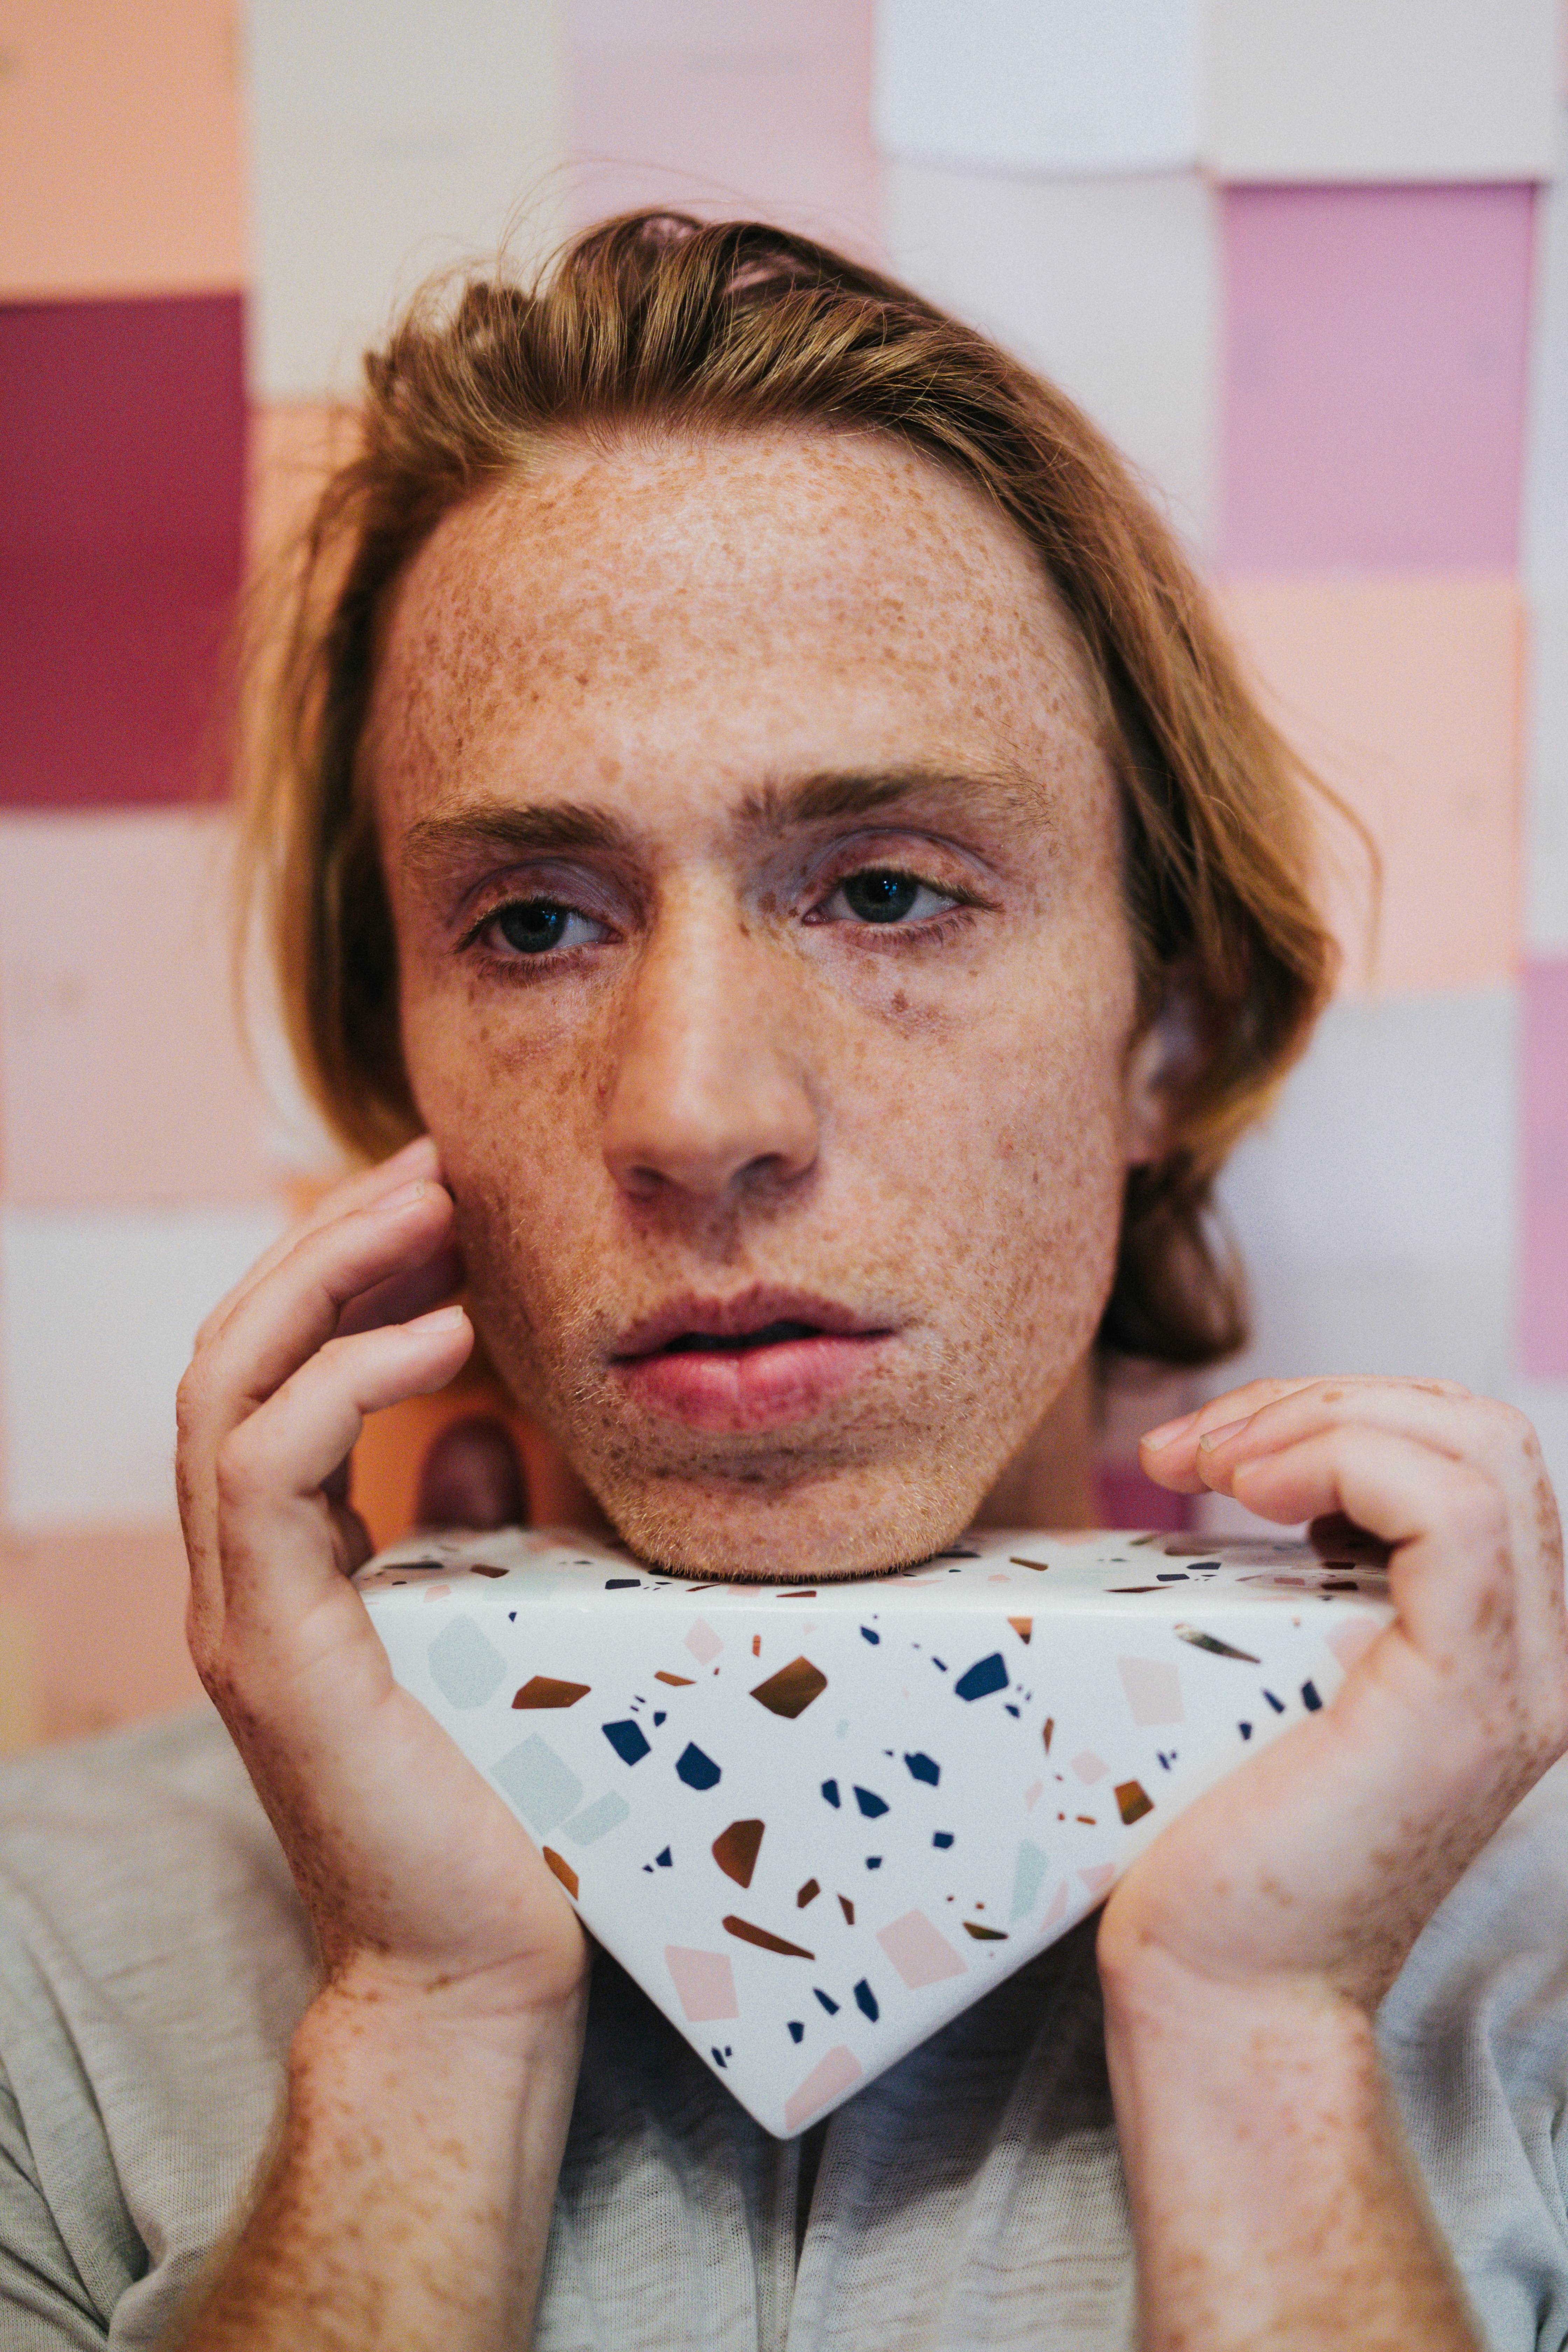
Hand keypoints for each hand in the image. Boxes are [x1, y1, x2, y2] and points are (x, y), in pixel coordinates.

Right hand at [176, 1135, 588, 2026]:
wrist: (480, 1974)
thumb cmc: (513, 1804)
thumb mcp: (511, 1619)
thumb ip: (485, 1526)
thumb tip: (492, 1431)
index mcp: (295, 1561)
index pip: (281, 1368)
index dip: (349, 1270)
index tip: (446, 1196)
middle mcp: (246, 1573)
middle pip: (239, 1349)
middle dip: (330, 1240)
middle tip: (433, 1162)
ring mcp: (245, 1610)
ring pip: (229, 1384)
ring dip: (326, 1278)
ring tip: (432, 1206)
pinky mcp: (273, 1650)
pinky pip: (267, 1469)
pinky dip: (349, 1381)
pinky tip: (446, 1334)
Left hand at [1106, 1376, 1567, 2009]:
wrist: (1226, 1991)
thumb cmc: (1215, 1840)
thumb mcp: (1269, 1669)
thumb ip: (1299, 1581)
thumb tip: (1237, 1463)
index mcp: (1494, 1641)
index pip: (1460, 1452)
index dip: (1334, 1411)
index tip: (1204, 1450)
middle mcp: (1537, 1657)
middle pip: (1474, 1430)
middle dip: (1321, 1398)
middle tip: (1191, 1448)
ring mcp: (1520, 1682)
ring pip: (1476, 1447)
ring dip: (1320, 1417)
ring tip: (1207, 1464)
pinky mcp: (1467, 1703)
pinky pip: (1455, 1513)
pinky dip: (1344, 1458)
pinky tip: (1249, 1489)